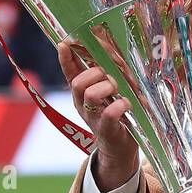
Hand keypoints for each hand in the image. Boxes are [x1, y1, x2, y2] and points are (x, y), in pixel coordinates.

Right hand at [58, 40, 138, 192]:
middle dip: (96, 75)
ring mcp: (93, 118)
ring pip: (90, 94)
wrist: (120, 148)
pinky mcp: (107, 129)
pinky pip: (110, 113)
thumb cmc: (117, 115)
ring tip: (118, 92)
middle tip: (111, 80)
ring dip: (107, 88)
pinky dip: (121, 105)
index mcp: (82, 93)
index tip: (64, 43)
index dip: (65, 58)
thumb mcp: (109, 93)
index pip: (70, 73)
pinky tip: (127, 104)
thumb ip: (107, 75)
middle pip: (78, 83)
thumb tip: (109, 50)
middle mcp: (83, 105)